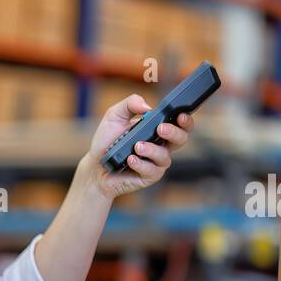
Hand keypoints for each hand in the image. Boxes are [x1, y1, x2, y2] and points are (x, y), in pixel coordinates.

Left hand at [79, 94, 193, 200]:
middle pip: (181, 139)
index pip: (180, 124)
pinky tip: (130, 159)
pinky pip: (151, 171)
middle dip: (174, 133)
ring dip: (152, 150)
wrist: (95, 166)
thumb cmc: (107, 140)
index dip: (185, 120)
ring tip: (137, 146)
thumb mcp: (115, 115)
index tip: (181, 115)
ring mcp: (156, 162)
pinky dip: (141, 164)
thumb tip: (147, 106)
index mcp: (158, 129)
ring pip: (165, 157)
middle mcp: (161, 145)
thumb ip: (130, 104)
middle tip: (160, 128)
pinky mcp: (148, 176)